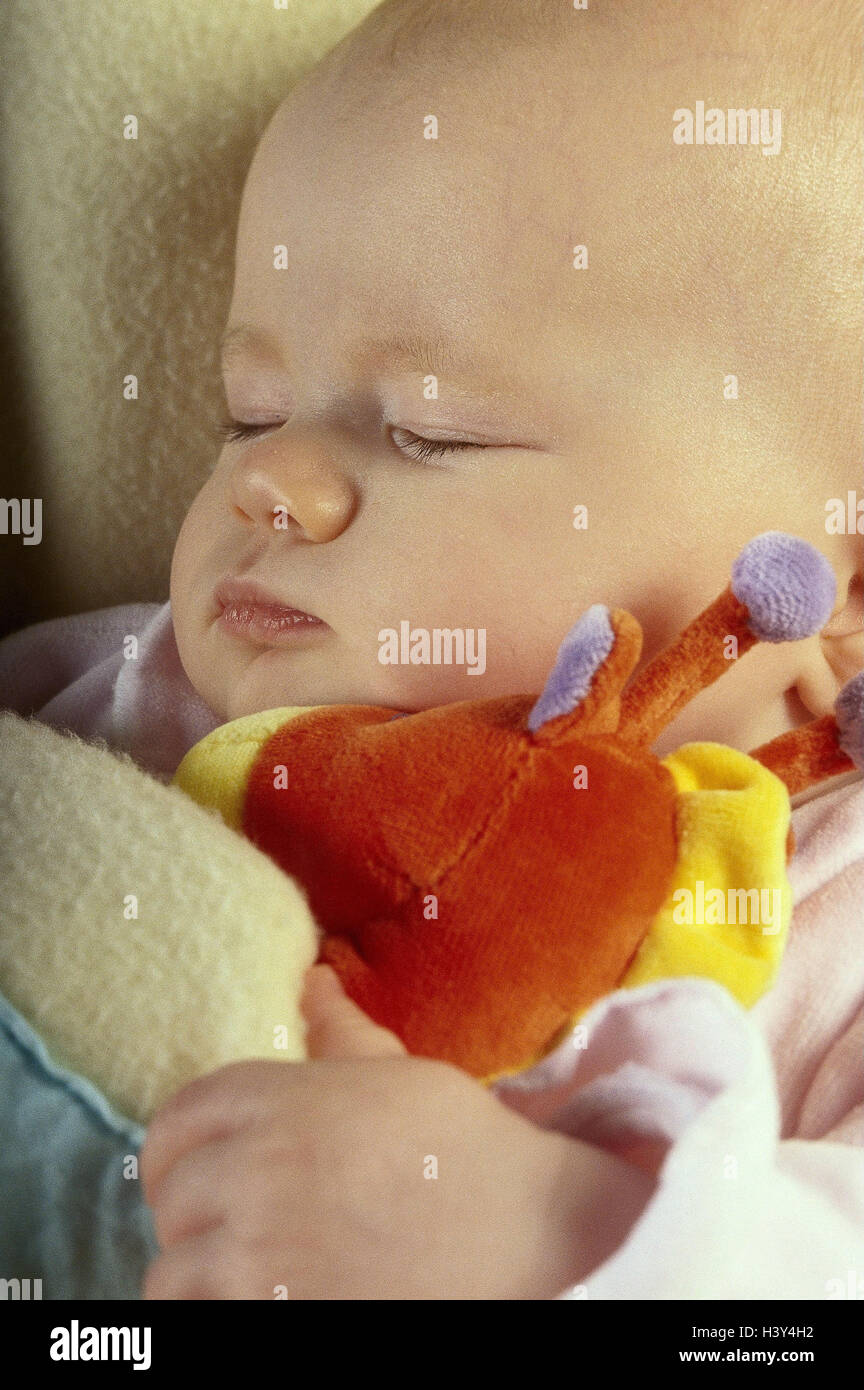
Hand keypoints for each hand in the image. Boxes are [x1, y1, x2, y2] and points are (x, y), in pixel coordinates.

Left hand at [140, 965, 651, 1298]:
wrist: (527, 1226)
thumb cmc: (462, 1144)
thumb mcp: (395, 1071)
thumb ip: (338, 1029)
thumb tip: (313, 977)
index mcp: (279, 1099)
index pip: (175, 1121)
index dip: (176, 1149)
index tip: (194, 1170)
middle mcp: (258, 1167)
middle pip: (171, 1193)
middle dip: (191, 1210)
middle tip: (227, 1224)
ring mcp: (262, 1246)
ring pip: (172, 1266)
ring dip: (196, 1269)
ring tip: (237, 1272)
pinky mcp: (275, 1311)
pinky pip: (196, 1315)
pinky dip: (210, 1310)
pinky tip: (252, 1300)